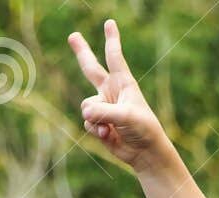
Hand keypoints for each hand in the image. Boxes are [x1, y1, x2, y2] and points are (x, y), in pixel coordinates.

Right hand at [68, 17, 166, 168]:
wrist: (145, 153)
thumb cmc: (143, 129)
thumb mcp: (126, 117)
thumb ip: (104, 112)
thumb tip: (85, 113)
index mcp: (123, 83)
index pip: (114, 57)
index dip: (112, 40)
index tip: (110, 23)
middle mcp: (111, 92)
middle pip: (91, 68)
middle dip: (82, 52)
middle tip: (73, 36)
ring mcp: (104, 107)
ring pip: (87, 106)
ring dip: (96, 118)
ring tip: (110, 128)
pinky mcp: (99, 123)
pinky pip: (88, 122)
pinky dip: (96, 130)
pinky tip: (109, 136)